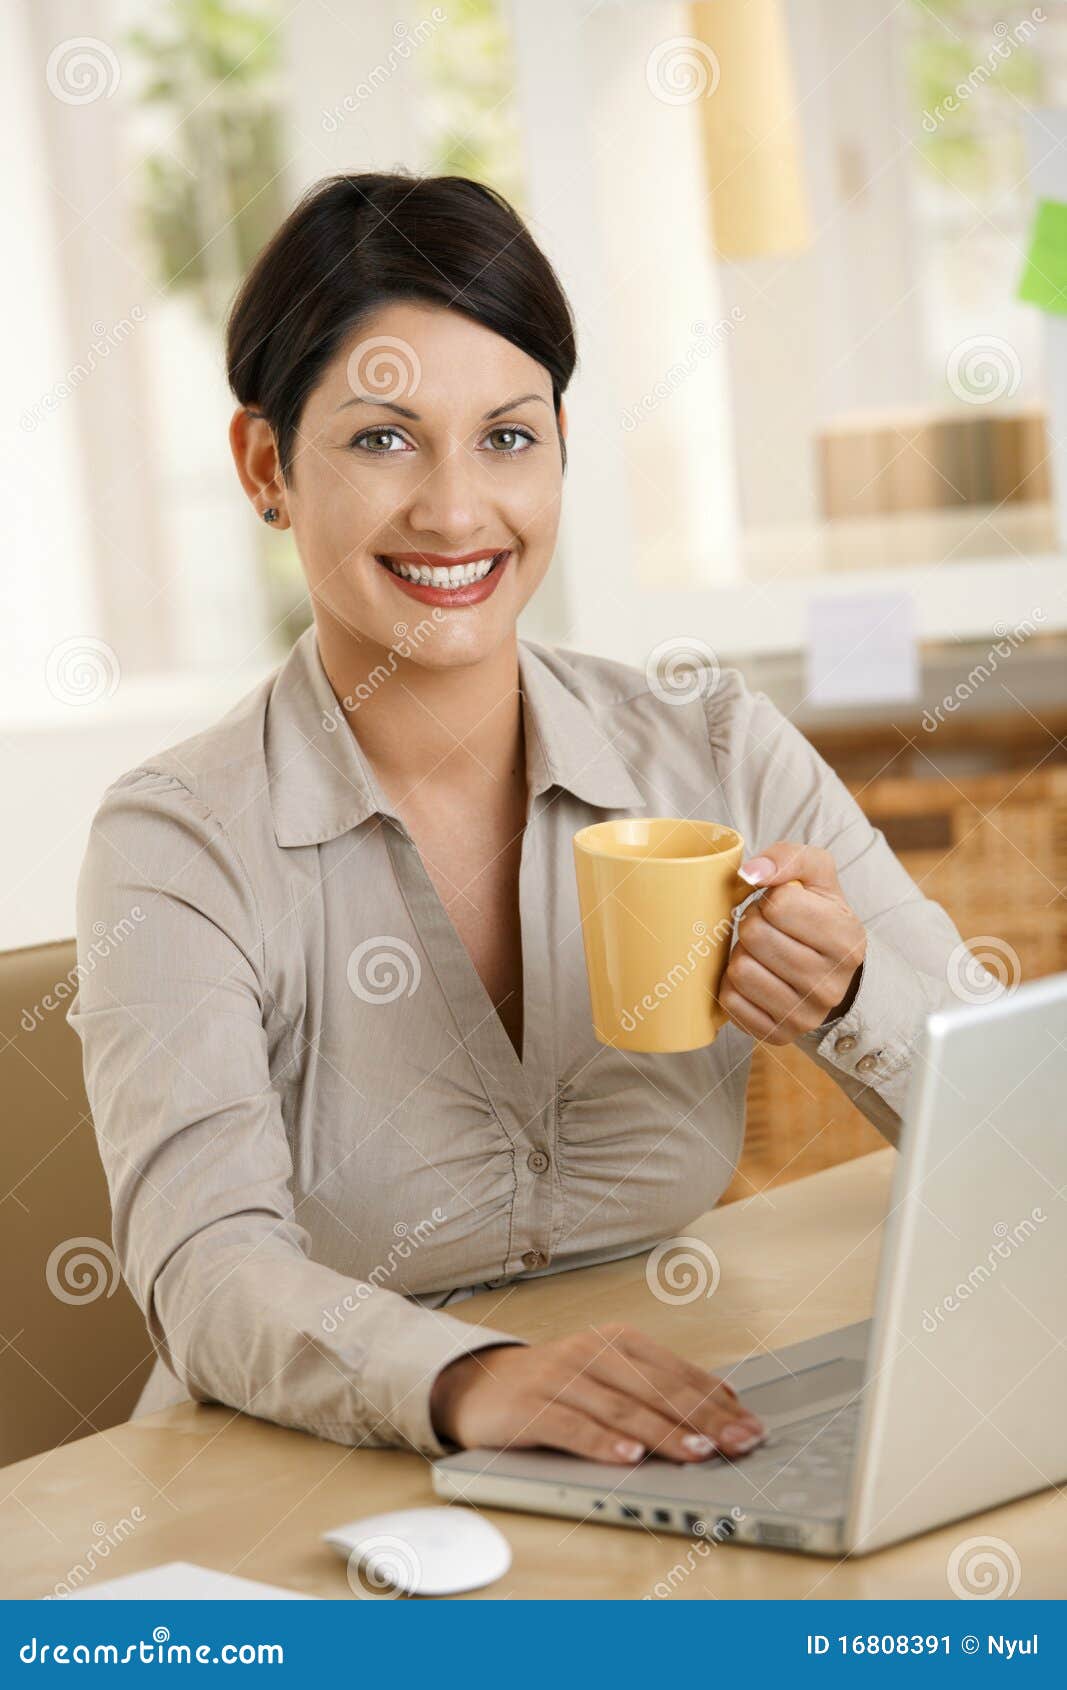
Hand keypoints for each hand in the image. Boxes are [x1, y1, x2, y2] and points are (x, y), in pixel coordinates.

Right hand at [430, 1324, 764, 1464]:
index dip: (718, 1401)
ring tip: (698, 1452)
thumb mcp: (607, 1375)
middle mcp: (592, 1352)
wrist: (476, 1383)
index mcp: (618, 1341)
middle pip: (656, 1389)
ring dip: (664, 1432)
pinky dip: (603, 1442)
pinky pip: (572, 1425)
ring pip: (621, 1408)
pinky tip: (628, 1456)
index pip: (678, 1372)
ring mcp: (560, 1377)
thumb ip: (657, 1387)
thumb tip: (724, 1404)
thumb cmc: (553, 1383)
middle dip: (704, 1419)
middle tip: (740, 1443)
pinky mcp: (530, 1406)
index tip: (753, 1427)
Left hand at [719, 842, 866, 1045]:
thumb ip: (789, 857)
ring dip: (741, 955)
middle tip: (766, 930)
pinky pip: (731, 1003)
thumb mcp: (817, 876)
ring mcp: (806, 1016)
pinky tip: (755, 978)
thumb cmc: (817, 915)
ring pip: (740, 971)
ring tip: (761, 954)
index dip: (768, 900)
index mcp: (846, 939)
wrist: (831, 973)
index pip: (778, 905)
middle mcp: (831, 984)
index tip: (779, 908)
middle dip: (752, 925)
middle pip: (754, 936)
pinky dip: (734, 985)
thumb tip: (750, 873)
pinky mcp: (779, 1035)